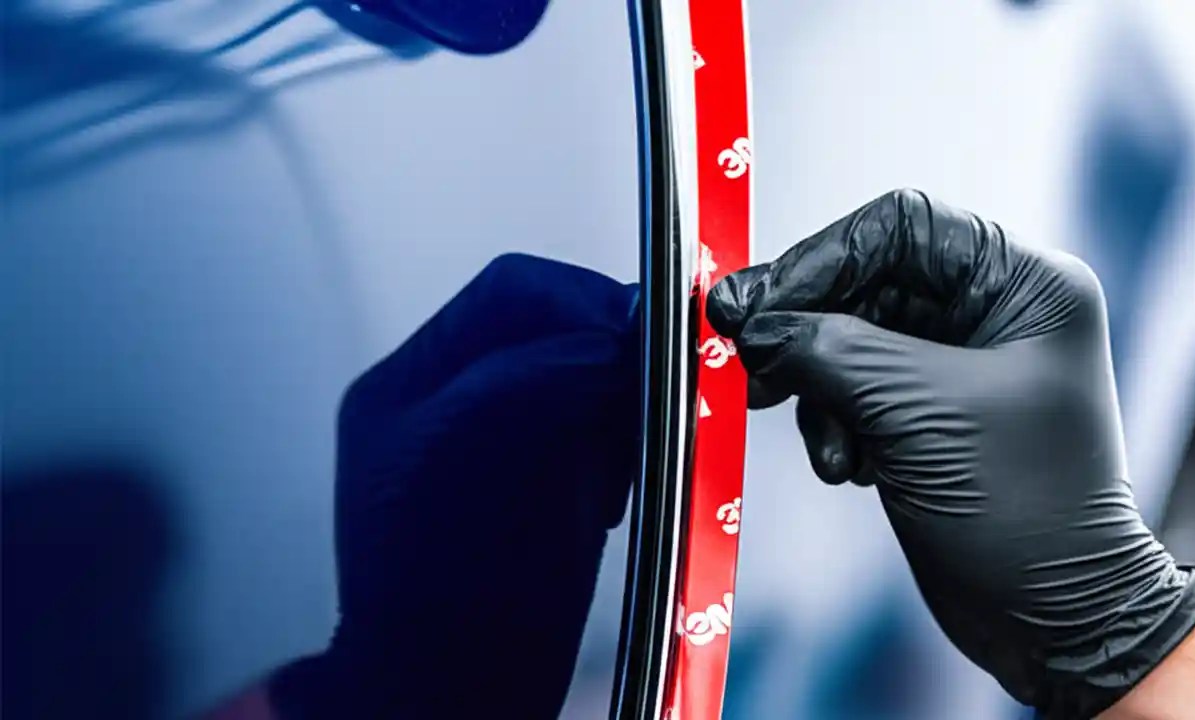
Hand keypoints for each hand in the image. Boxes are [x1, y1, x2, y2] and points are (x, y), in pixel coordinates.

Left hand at [270, 254, 640, 717]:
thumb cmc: (431, 590)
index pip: (514, 294)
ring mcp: (515, 450)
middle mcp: (464, 406)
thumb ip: (542, 371)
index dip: (582, 302)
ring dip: (630, 402)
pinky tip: (628, 484)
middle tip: (658, 380)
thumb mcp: (470, 444)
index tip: (639, 334)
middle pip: (564, 332)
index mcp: (416, 384)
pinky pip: (615, 439)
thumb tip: (622, 335)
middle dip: (615, 352)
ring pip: (598, 384)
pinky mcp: (561, 493)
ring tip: (642, 438)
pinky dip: (636, 447)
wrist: (453, 691)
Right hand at [706, 189, 1194, 718]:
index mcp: (1022, 285)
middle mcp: (993, 312)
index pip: (901, 227)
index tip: (755, 302)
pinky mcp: (926, 413)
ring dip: (819, 391)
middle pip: (865, 282)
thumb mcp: (917, 414)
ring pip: (849, 339)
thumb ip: (829, 352)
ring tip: (829, 449)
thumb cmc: (1024, 511)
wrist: (1055, 621)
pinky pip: (852, 389)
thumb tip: (753, 325)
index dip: (820, 256)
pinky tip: (849, 467)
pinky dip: (834, 424)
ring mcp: (957, 365)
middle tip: (746, 361)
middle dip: (807, 330)